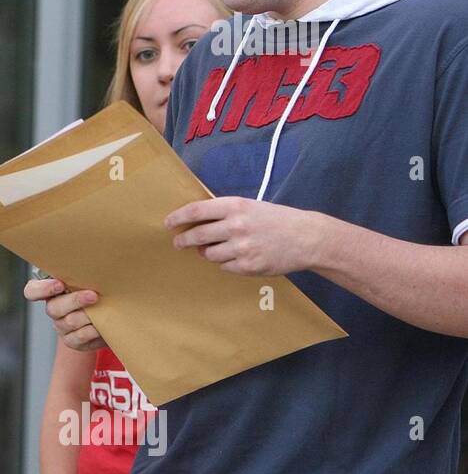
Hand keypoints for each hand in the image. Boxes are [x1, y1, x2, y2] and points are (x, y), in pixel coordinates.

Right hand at [23, 277, 103, 351]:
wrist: (107, 314)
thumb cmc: (95, 290)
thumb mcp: (86, 280)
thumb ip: (81, 275)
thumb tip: (91, 268)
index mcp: (51, 290)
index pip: (32, 291)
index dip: (42, 289)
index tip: (59, 284)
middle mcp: (53, 309)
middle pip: (53, 308)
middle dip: (75, 301)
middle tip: (93, 295)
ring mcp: (61, 326)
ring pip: (69, 322)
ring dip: (87, 316)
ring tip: (102, 309)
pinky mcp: (72, 341)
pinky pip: (79, 337)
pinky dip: (92, 331)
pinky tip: (101, 325)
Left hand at [166, 197, 324, 276]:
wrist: (306, 237)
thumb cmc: (275, 219)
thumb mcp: (250, 206)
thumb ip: (224, 213)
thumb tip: (195, 223)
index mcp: (235, 206)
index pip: (196, 211)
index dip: (178, 217)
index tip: (168, 223)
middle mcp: (236, 226)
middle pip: (197, 235)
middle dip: (184, 240)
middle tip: (178, 243)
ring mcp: (242, 248)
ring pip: (209, 254)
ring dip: (207, 253)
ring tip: (216, 249)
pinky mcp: (248, 266)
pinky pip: (224, 267)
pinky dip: (225, 263)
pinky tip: (236, 257)